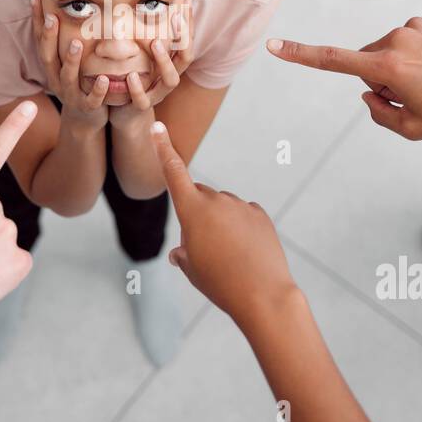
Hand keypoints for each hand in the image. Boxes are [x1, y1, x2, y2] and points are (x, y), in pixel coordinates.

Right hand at [31, 0, 108, 128]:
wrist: (85, 118)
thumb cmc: (78, 82)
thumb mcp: (69, 61)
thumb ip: (66, 38)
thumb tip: (63, 5)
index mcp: (52, 66)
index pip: (41, 39)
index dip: (37, 19)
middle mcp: (56, 79)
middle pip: (48, 57)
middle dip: (49, 37)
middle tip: (53, 17)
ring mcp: (71, 94)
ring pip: (67, 77)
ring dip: (71, 60)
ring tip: (76, 43)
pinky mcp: (87, 107)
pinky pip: (92, 100)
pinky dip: (98, 90)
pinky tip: (105, 79)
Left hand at [109, 7, 194, 129]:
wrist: (125, 111)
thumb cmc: (136, 75)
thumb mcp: (142, 53)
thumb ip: (149, 32)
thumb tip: (155, 2)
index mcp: (172, 64)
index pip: (187, 42)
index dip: (188, 24)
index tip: (185, 3)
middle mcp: (169, 78)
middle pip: (185, 59)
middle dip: (183, 39)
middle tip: (176, 18)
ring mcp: (157, 93)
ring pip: (170, 80)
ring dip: (164, 60)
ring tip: (155, 43)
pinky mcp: (141, 105)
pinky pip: (143, 100)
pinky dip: (137, 89)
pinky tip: (131, 75)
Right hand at [150, 120, 296, 325]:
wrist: (263, 294)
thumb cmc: (220, 283)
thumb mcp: (192, 270)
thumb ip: (183, 254)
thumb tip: (179, 253)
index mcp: (192, 210)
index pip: (173, 172)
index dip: (163, 148)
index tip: (158, 126)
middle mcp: (216, 200)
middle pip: (198, 196)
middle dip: (196, 212)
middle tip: (204, 247)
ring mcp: (240, 205)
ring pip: (222, 208)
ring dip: (220, 223)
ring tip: (229, 256)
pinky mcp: (259, 214)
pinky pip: (242, 215)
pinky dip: (240, 228)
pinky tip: (246, 251)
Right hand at [266, 14, 421, 139]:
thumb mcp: (415, 128)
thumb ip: (380, 114)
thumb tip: (369, 94)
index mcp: (387, 67)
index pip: (333, 61)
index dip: (300, 55)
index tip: (274, 45)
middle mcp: (395, 39)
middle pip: (367, 63)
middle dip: (382, 81)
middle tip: (420, 97)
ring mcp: (414, 25)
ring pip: (390, 52)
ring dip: (404, 68)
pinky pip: (412, 40)